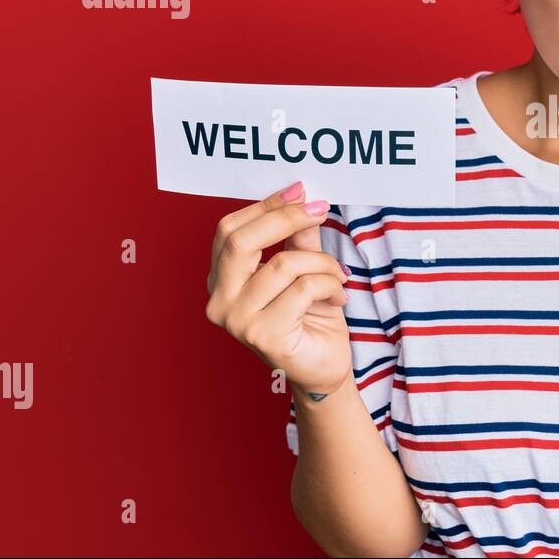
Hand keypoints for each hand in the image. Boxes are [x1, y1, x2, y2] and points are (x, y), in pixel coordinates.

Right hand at [204, 180, 352, 395]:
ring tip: (338, 275)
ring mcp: (237, 321)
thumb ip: (298, 237)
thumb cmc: (311, 318)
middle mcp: (220, 300)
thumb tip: (302, 198)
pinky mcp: (263, 336)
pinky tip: (339, 296)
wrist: (324, 368)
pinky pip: (303, 289)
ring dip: (322, 263)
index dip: (265, 206)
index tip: (300, 191)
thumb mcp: (306, 268)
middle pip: (241, 241)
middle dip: (286, 218)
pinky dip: (330, 285)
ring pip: (283, 265)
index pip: (230, 230)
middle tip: (321, 210)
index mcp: (221, 280)